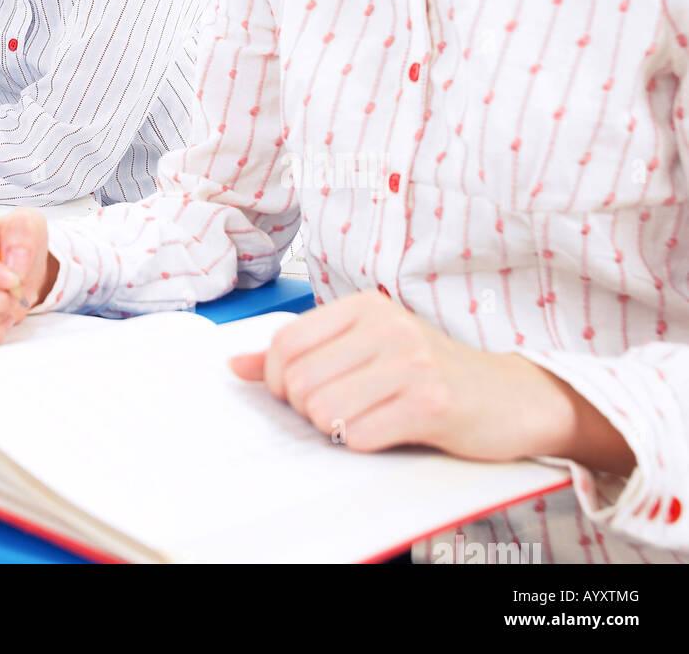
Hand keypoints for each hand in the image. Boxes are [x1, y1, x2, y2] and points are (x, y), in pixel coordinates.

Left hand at [228, 291, 632, 471]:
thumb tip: (237, 365)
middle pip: (300, 381)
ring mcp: (410, 362)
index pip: (285, 343)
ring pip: (324, 409)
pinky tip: (386, 432)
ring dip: (332, 428)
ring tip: (361, 420)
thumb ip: (303, 353)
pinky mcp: (430, 403)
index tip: (293, 394)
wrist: (511, 396)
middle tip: (335, 412)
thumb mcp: (366, 348)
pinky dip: (361, 443)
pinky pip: (359, 435)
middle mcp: (386, 326)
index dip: (277, 379)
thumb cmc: (430, 373)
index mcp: (364, 306)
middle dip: (306, 409)